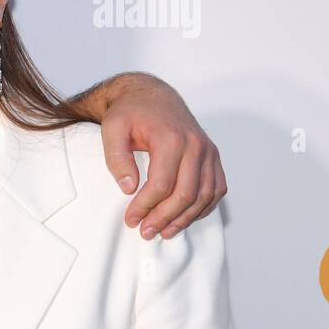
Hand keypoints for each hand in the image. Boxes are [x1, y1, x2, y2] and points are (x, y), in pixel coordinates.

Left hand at [97, 74, 226, 239]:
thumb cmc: (129, 113)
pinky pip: (216, 189)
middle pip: (186, 193)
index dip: (146, 206)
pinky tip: (183, 218)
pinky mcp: (213, 157)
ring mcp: (209, 151)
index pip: (162, 184)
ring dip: (185, 218)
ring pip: (205, 195)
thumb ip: (116, 158)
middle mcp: (196, 145)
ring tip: (164, 232)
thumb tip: (129, 187)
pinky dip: (203, 208)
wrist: (151, 96)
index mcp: (171, 138)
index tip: (131, 220)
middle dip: (165, 218)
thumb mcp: (112, 129)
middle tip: (146, 232)